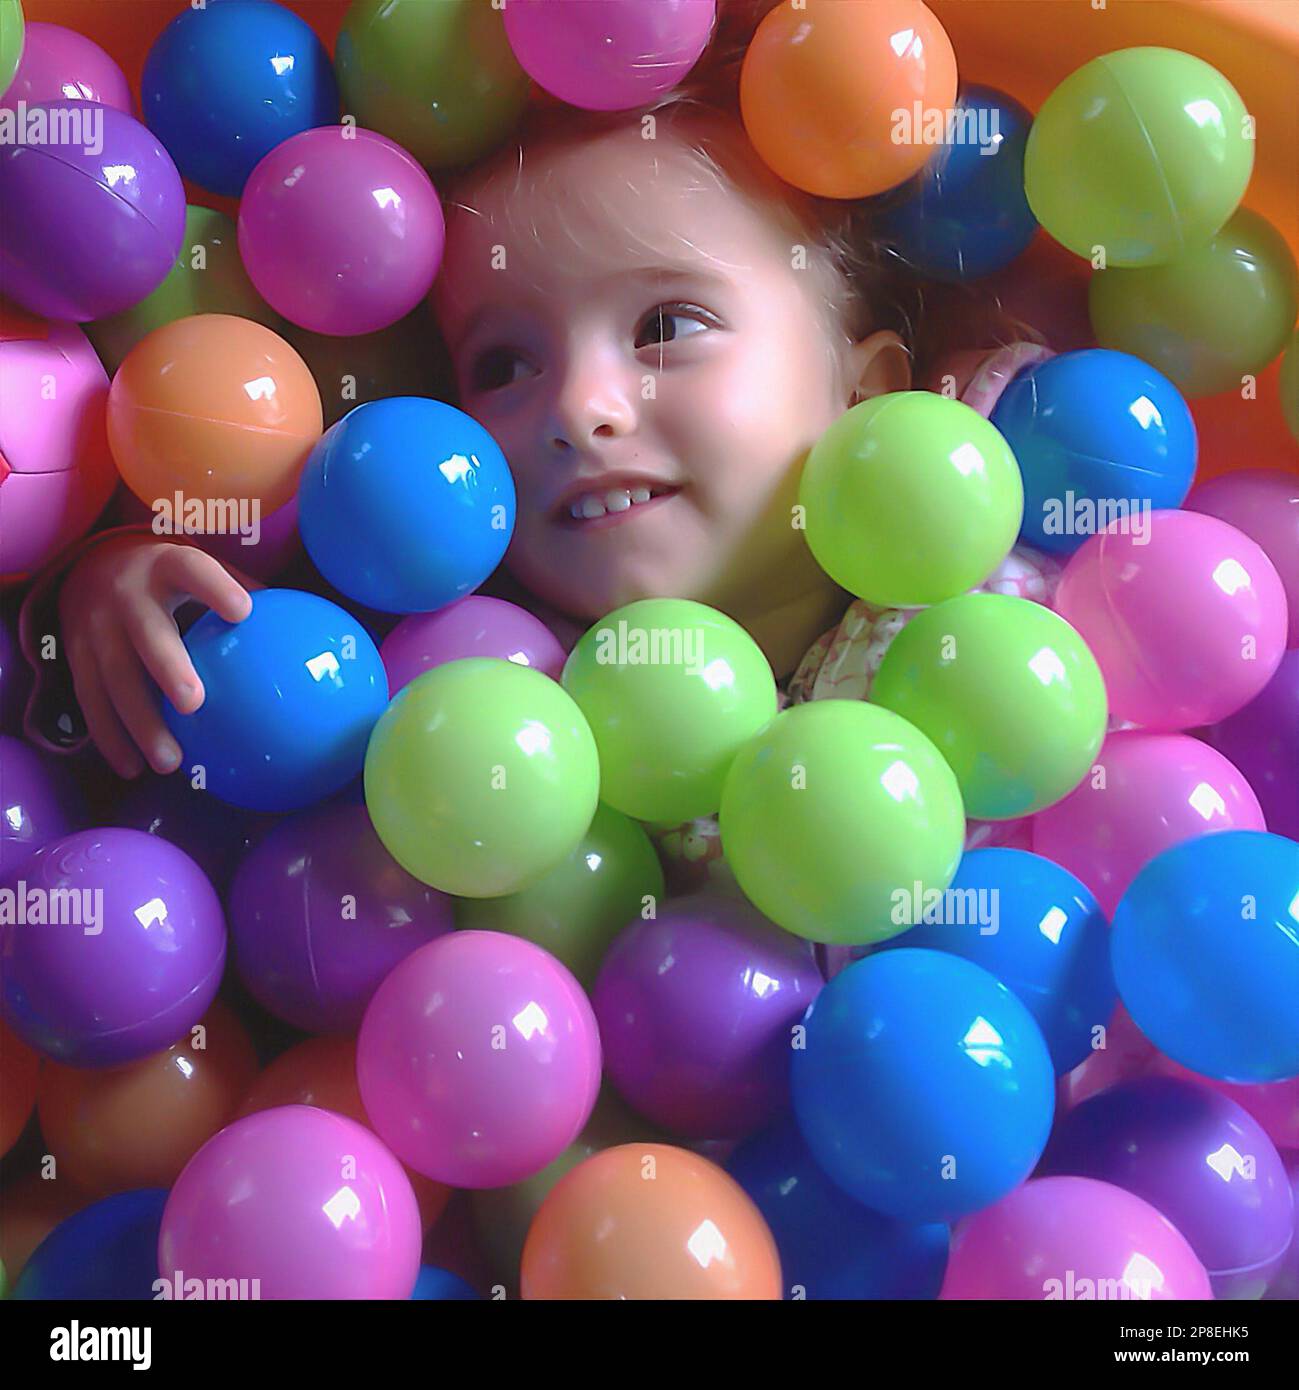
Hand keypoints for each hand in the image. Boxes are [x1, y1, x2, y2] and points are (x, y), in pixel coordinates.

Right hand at [59, 535, 255, 778]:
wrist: (90, 566)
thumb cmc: (170, 577)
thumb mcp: (199, 571)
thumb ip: (243, 592)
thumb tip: (304, 629)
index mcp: (167, 566)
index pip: (192, 570)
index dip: (214, 587)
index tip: (243, 612)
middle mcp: (127, 595)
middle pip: (146, 633)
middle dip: (167, 667)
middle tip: (194, 704)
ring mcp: (96, 627)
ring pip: (114, 678)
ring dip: (140, 723)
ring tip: (169, 762)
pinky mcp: (76, 655)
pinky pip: (91, 700)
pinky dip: (110, 737)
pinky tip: (132, 767)